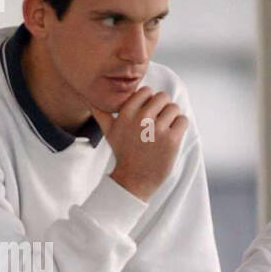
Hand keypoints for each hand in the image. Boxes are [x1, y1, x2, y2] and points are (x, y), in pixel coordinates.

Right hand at [98, 86, 186, 200]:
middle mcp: (142, 119)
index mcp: (126, 114)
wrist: (134, 180)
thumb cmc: (123, 153)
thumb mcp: (108, 132)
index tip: (146, 115)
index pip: (146, 91)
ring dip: (172, 118)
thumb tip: (87, 96)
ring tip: (164, 131)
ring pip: (174, 108)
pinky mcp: (172, 139)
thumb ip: (100, 112)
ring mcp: (158, 129)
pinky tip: (171, 136)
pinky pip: (183, 120)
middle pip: (162, 97)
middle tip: (157, 123)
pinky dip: (180, 126)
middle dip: (162, 108)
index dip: (149, 101)